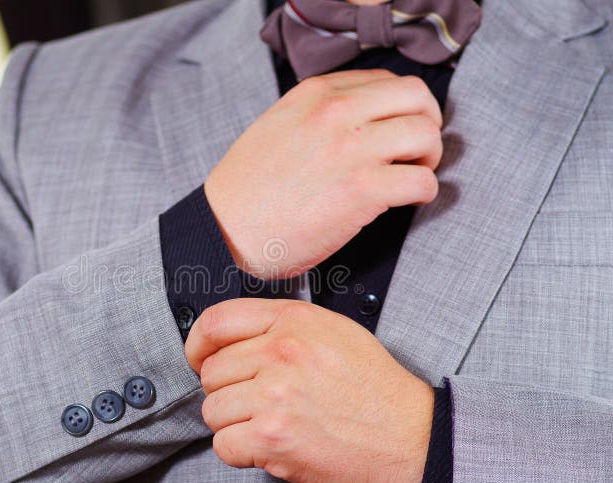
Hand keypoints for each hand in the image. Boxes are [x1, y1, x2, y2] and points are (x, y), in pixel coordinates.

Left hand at [185, 298, 433, 482]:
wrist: (411, 440)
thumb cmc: (376, 390)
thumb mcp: (335, 332)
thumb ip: (284, 327)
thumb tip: (235, 338)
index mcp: (294, 321)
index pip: (216, 322)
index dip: (198, 345)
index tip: (199, 360)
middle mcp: (281, 352)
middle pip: (211, 372)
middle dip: (226, 392)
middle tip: (254, 404)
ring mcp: (275, 395)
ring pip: (212, 410)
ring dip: (233, 424)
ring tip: (268, 426)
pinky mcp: (273, 437)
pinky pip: (223, 444)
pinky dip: (240, 452)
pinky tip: (269, 447)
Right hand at [204, 69, 441, 278]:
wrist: (225, 229)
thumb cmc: (247, 188)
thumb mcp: (277, 125)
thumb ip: (319, 113)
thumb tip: (361, 119)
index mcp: (316, 94)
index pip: (386, 80)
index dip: (401, 107)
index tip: (398, 129)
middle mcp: (337, 113)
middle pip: (417, 98)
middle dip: (427, 123)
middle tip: (416, 150)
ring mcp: (352, 150)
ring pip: (426, 135)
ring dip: (428, 158)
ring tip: (412, 174)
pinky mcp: (362, 190)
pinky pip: (422, 182)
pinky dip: (423, 193)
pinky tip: (406, 200)